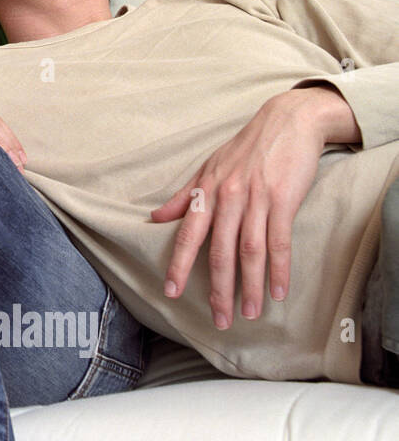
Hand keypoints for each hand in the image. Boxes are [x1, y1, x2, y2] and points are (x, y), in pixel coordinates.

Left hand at [151, 87, 359, 328]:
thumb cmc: (246, 148)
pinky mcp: (284, 201)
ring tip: (249, 313)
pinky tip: (278, 291)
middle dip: (218, 289)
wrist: (287, 120)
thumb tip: (154, 218)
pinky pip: (280, 241)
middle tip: (219, 320)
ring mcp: (256, 200)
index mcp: (207, 192)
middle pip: (219, 252)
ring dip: (249, 286)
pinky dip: (279, 268)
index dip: (178, 264)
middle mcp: (228, 198)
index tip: (170, 291)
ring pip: (249, 252)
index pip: (188, 234)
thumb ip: (184, 197)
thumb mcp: (208, 167)